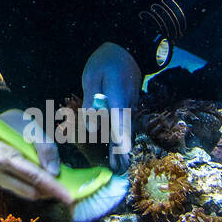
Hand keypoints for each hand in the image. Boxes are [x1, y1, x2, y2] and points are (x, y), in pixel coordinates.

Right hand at [0, 109, 72, 204]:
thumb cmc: (17, 126)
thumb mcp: (34, 131)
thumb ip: (46, 150)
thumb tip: (54, 173)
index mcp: (3, 156)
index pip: (33, 176)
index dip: (53, 187)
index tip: (68, 197)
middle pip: (31, 190)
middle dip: (50, 189)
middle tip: (66, 184)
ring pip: (28, 194)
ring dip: (44, 189)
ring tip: (53, 177)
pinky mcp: (0, 183)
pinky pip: (23, 191)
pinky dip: (36, 187)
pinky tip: (42, 177)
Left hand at [80, 42, 140, 173]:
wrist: (128, 48)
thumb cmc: (106, 61)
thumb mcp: (92, 77)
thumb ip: (91, 101)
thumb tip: (91, 126)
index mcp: (117, 101)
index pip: (119, 129)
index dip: (119, 148)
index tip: (118, 163)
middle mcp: (127, 106)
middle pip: (125, 134)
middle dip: (122, 154)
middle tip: (118, 172)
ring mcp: (130, 105)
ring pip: (127, 130)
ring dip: (123, 148)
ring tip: (119, 166)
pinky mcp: (128, 103)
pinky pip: (126, 123)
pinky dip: (122, 137)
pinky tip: (118, 147)